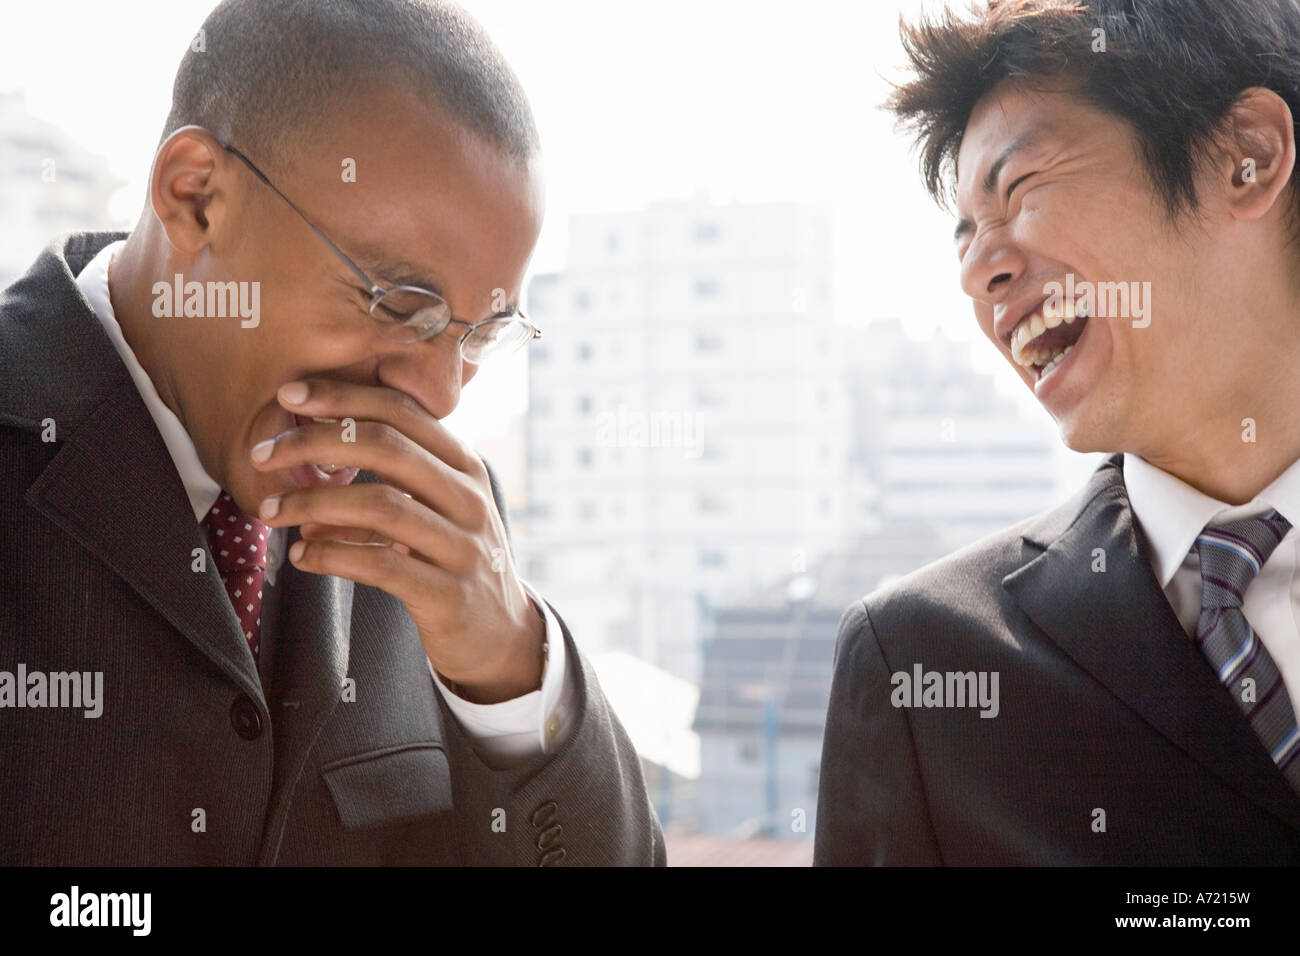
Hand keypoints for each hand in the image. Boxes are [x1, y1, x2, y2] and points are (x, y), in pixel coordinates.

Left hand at [250, 377, 544, 702]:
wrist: (499, 632)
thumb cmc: (452, 559)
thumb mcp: (436, 507)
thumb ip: (388, 480)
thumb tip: (306, 466)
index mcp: (465, 466)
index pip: (404, 412)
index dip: (344, 397)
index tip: (290, 394)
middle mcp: (469, 499)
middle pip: (388, 447)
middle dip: (316, 442)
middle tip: (263, 452)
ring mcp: (464, 547)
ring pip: (381, 505)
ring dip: (314, 501)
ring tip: (272, 509)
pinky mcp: (448, 594)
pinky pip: (381, 565)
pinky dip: (332, 555)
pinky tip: (302, 554)